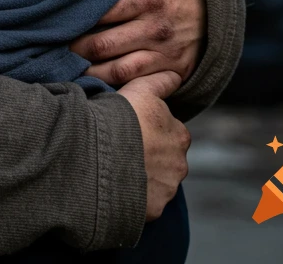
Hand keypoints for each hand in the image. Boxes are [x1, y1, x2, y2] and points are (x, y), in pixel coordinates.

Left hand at [69, 0, 204, 86]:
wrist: (214, 10)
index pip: (103, 12)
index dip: (77, 16)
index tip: (57, 19)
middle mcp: (156, 30)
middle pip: (104, 44)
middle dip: (75, 47)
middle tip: (52, 45)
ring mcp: (164, 54)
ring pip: (117, 70)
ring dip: (89, 71)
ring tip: (67, 65)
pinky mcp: (171, 73)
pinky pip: (136, 84)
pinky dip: (112, 86)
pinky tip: (91, 82)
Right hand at [116, 71, 189, 219]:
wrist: (102, 152)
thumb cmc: (122, 116)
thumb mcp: (141, 89)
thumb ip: (161, 82)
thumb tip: (176, 73)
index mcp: (180, 134)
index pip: (170, 132)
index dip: (150, 130)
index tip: (131, 128)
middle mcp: (180, 163)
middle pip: (166, 159)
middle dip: (149, 155)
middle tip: (123, 148)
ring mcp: (167, 188)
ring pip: (156, 182)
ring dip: (142, 177)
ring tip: (116, 167)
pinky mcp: (154, 208)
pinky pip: (145, 202)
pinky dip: (134, 197)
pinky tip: (117, 185)